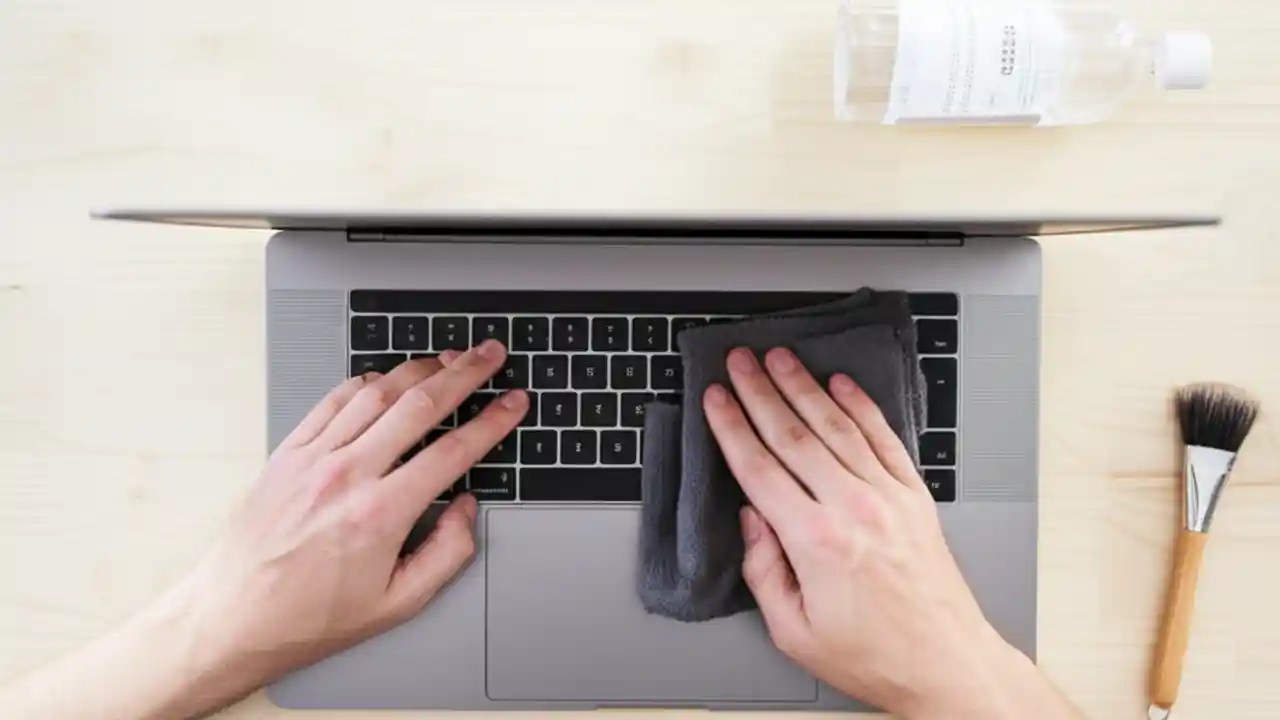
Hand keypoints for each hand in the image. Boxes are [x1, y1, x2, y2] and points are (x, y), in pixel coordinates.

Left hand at [175, 342, 524, 695]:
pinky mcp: (287, 453)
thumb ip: (446, 554)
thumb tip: (466, 509)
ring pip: (376, 393)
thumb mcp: (397, 604)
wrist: (233, 617)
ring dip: (418, 369)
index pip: (453, 450)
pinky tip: (384, 377)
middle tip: (489, 354)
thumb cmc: (311, 616)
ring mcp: (313, 459)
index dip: (492, 421)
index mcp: (382, 513)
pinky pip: (332, 402)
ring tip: (446, 358)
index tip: (512, 402)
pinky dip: (364, 381)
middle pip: (420, 405)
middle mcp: (348, 476)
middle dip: (464, 373)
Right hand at [704, 347, 1076, 719]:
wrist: (946, 664)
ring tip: (780, 358)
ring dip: (803, 387)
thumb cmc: (872, 655)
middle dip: (760, 392)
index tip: (715, 398)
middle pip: (794, 436)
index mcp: (814, 541)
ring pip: (837, 427)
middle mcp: (852, 509)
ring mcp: (888, 497)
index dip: (732, 427)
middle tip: (739, 360)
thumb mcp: (793, 631)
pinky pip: (883, 438)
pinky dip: (860, 407)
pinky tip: (840, 384)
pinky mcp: (915, 497)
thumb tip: (751, 518)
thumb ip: (763, 569)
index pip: (760, 468)